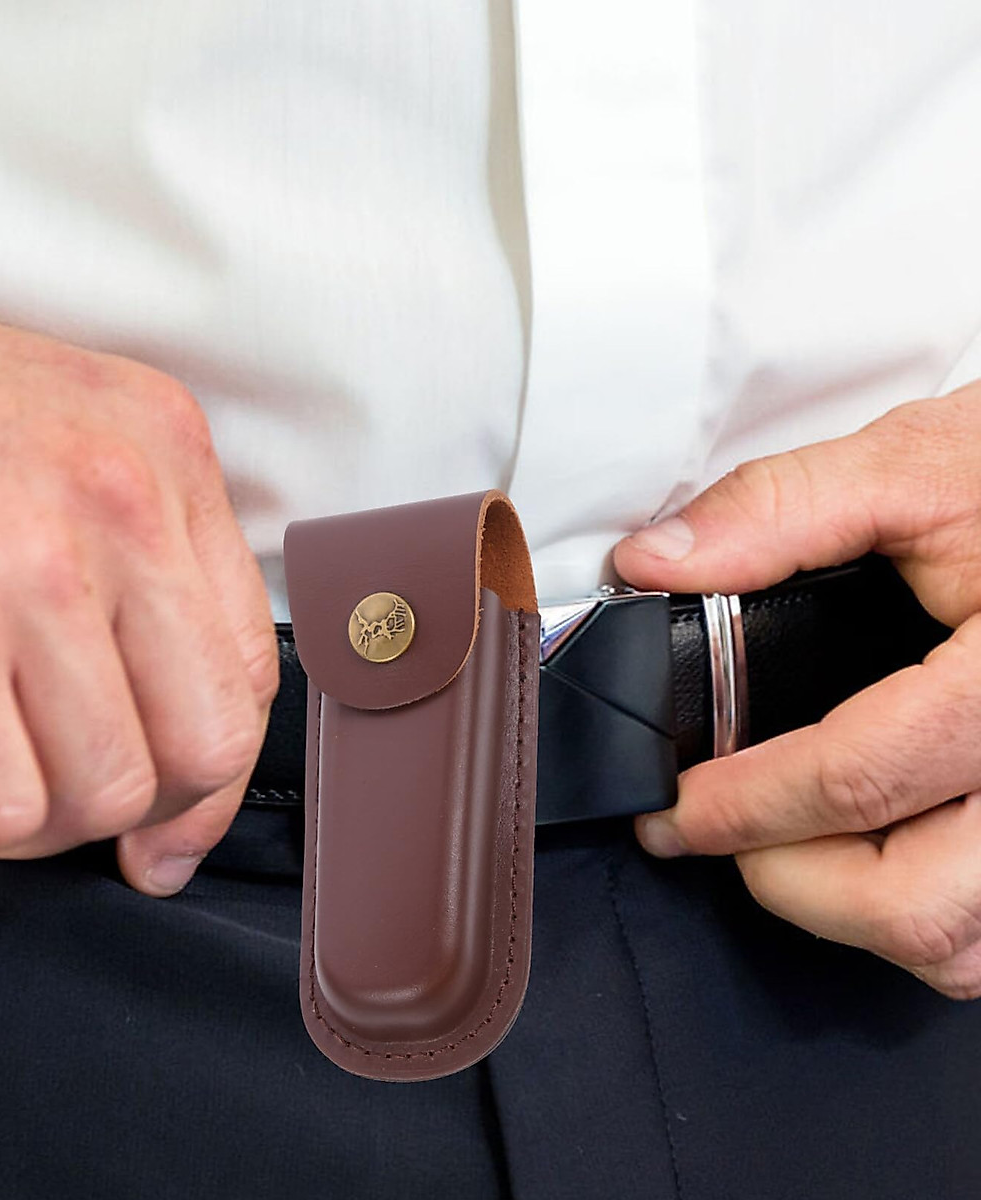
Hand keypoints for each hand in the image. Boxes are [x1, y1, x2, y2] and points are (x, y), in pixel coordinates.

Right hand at [0, 267, 276, 894]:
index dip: (215, 772)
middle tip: (76, 800)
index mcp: (169, 454)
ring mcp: (32, 571)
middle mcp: (121, 506)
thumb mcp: (72, 446)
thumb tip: (188, 748)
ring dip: (38, 816)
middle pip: (203, 747)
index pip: (252, 669)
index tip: (173, 814)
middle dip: (145, 809)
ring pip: (105, 794)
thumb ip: (151, 569)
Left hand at [613, 380, 980, 998]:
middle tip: (729, 828)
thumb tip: (654, 564)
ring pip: (960, 946)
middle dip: (790, 880)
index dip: (741, 807)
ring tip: (796, 836)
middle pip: (918, 907)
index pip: (858, 779)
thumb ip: (778, 511)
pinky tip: (878, 845)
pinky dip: (922, 913)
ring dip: (856, 910)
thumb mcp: (916, 467)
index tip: (672, 811)